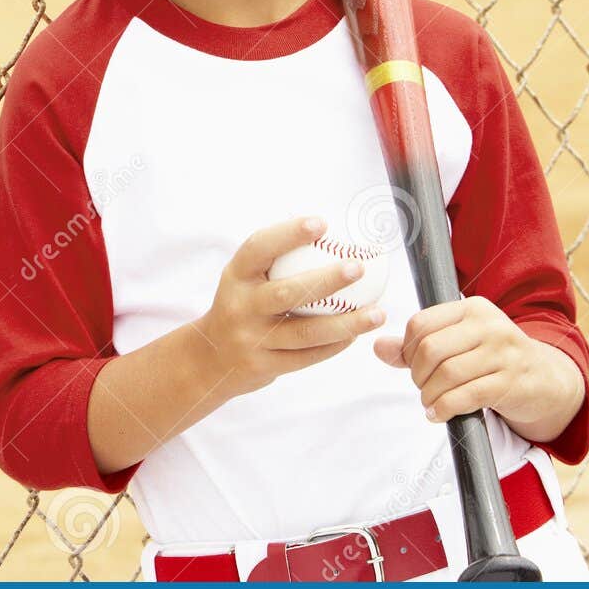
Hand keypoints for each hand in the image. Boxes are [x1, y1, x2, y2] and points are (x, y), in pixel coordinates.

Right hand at [192, 215, 386, 397]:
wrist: (211, 358)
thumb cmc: (242, 306)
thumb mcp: (244, 279)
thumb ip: (274, 261)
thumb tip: (328, 233)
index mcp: (235, 276)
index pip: (259, 248)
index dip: (288, 234)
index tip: (322, 223)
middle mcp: (240, 306)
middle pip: (286, 293)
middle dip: (326, 280)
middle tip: (358, 267)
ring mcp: (251, 339)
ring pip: (305, 332)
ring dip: (345, 323)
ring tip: (378, 313)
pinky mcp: (263, 365)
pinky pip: (307, 356)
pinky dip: (335, 345)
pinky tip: (356, 334)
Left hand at [372, 295, 548, 423]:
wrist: (546, 379)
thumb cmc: (493, 358)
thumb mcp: (458, 343)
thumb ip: (417, 345)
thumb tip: (379, 347)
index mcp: (472, 308)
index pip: (421, 324)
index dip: (407, 349)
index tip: (412, 365)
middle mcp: (489, 325)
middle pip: (430, 349)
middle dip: (417, 374)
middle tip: (422, 387)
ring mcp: (504, 353)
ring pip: (447, 374)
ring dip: (429, 395)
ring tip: (430, 402)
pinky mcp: (511, 382)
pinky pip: (466, 396)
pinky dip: (444, 408)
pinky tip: (438, 414)